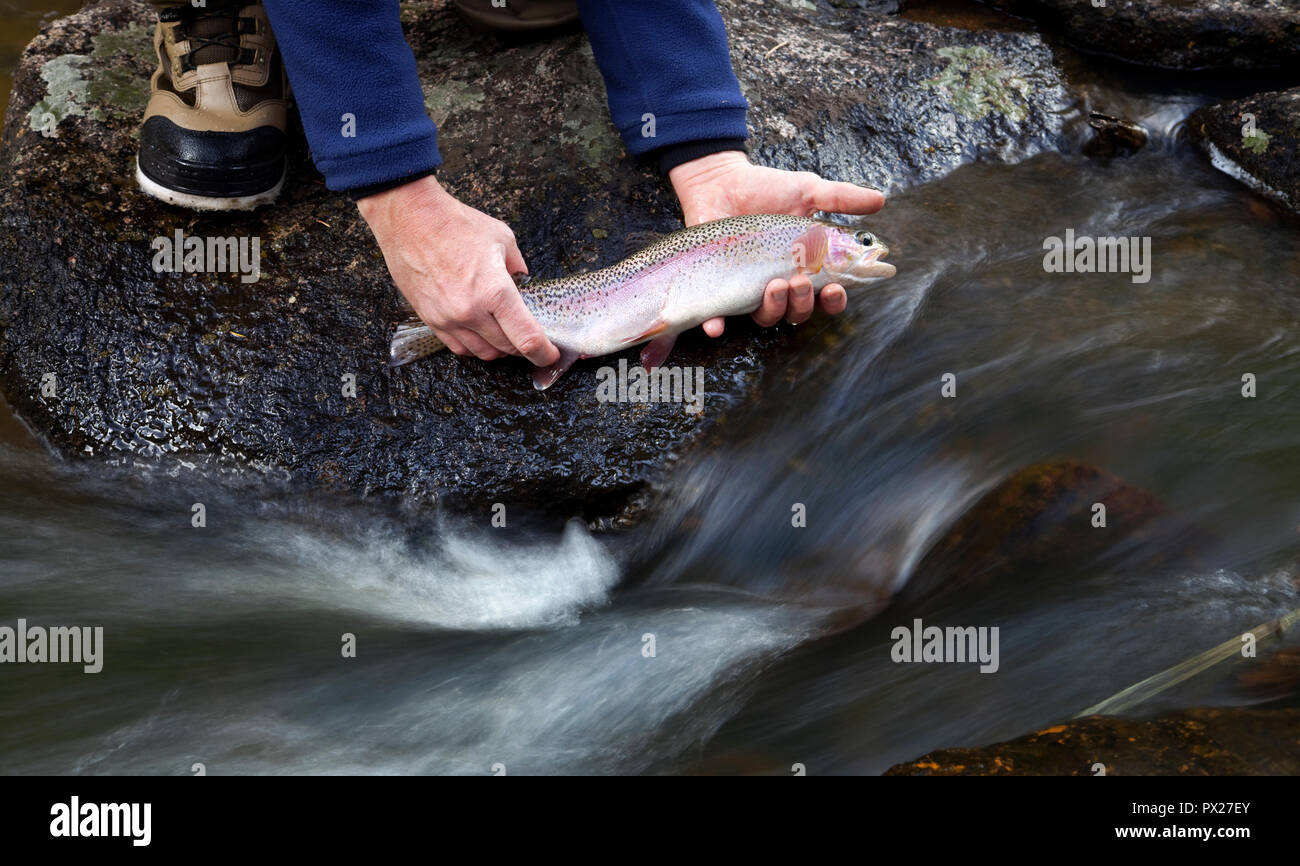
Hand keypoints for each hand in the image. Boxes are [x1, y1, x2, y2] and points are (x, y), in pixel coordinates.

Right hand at [357, 175, 558, 364]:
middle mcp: (471, 311)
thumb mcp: (502, 239)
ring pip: (483, 353)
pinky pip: (458, 347)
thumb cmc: (455, 224)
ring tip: (507, 335)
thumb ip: (518, 267)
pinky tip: (482, 335)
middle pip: (507, 348)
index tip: (551, 355)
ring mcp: (447, 318)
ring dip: (499, 349)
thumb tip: (524, 284)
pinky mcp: (430, 319)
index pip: (527, 338)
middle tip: (532, 339)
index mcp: (495, 291)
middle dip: (525, 348)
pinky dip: (475, 346)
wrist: (409, 218)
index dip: (544, 353)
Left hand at [669, 151, 884, 334]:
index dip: (835, 300)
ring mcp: (748, 288)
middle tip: (801, 281)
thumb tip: (881, 201)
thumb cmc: (767, 190)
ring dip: (776, 308)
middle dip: (805, 302)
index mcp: (806, 268)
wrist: (721, 181)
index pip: (827, 296)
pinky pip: (716, 316)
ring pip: (768, 317)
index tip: (837, 288)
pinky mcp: (717, 288)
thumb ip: (841, 198)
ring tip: (775, 284)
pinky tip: (715, 326)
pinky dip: (715, 325)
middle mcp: (780, 284)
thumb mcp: (807, 191)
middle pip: (800, 312)